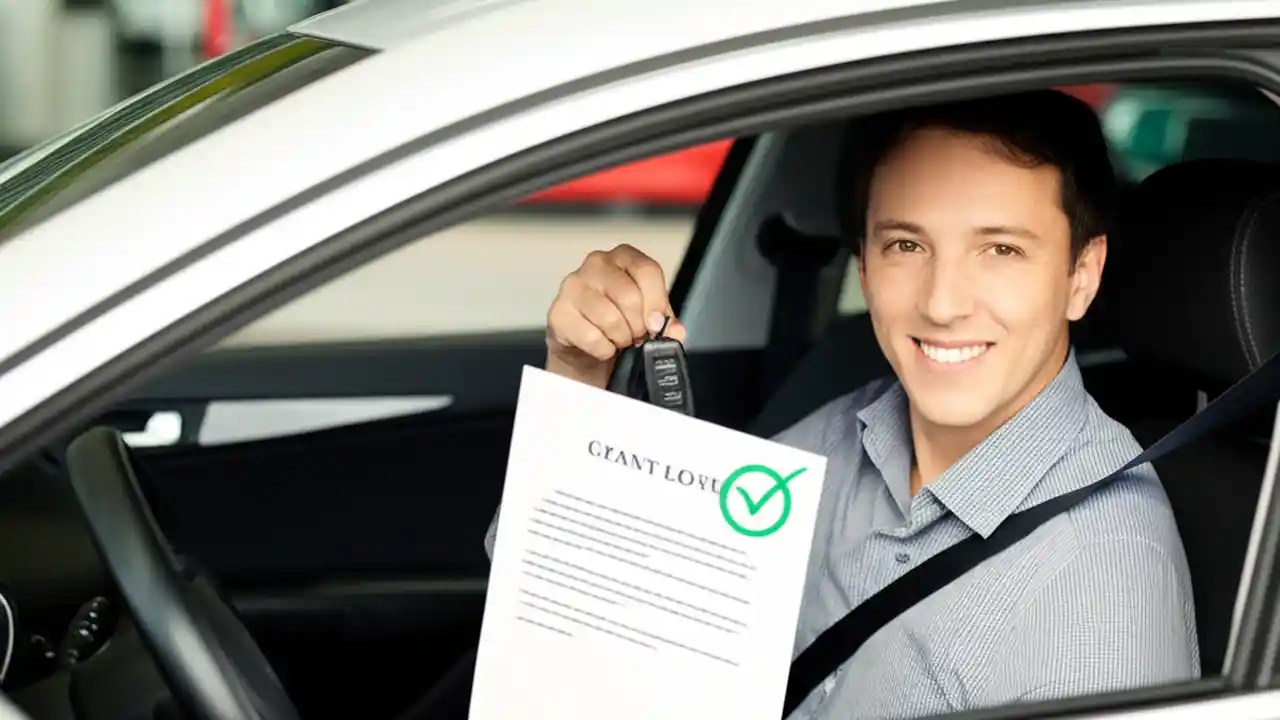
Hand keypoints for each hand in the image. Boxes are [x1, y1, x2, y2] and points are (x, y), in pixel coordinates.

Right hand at [545, 244, 686, 387]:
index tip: (656, 324)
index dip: (656, 302)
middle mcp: (598, 264)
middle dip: (637, 325)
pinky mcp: (558, 312)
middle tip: (636, 336)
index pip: (647, 270)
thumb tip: (674, 329)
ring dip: (620, 338)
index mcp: (624, 258)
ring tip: (619, 340)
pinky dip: (603, 349)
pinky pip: (590, 336)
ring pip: (609, 316)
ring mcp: (574, 285)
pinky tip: (602, 347)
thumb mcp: (649, 319)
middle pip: (628, 295)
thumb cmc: (620, 324)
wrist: (587, 349)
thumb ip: (666, 322)